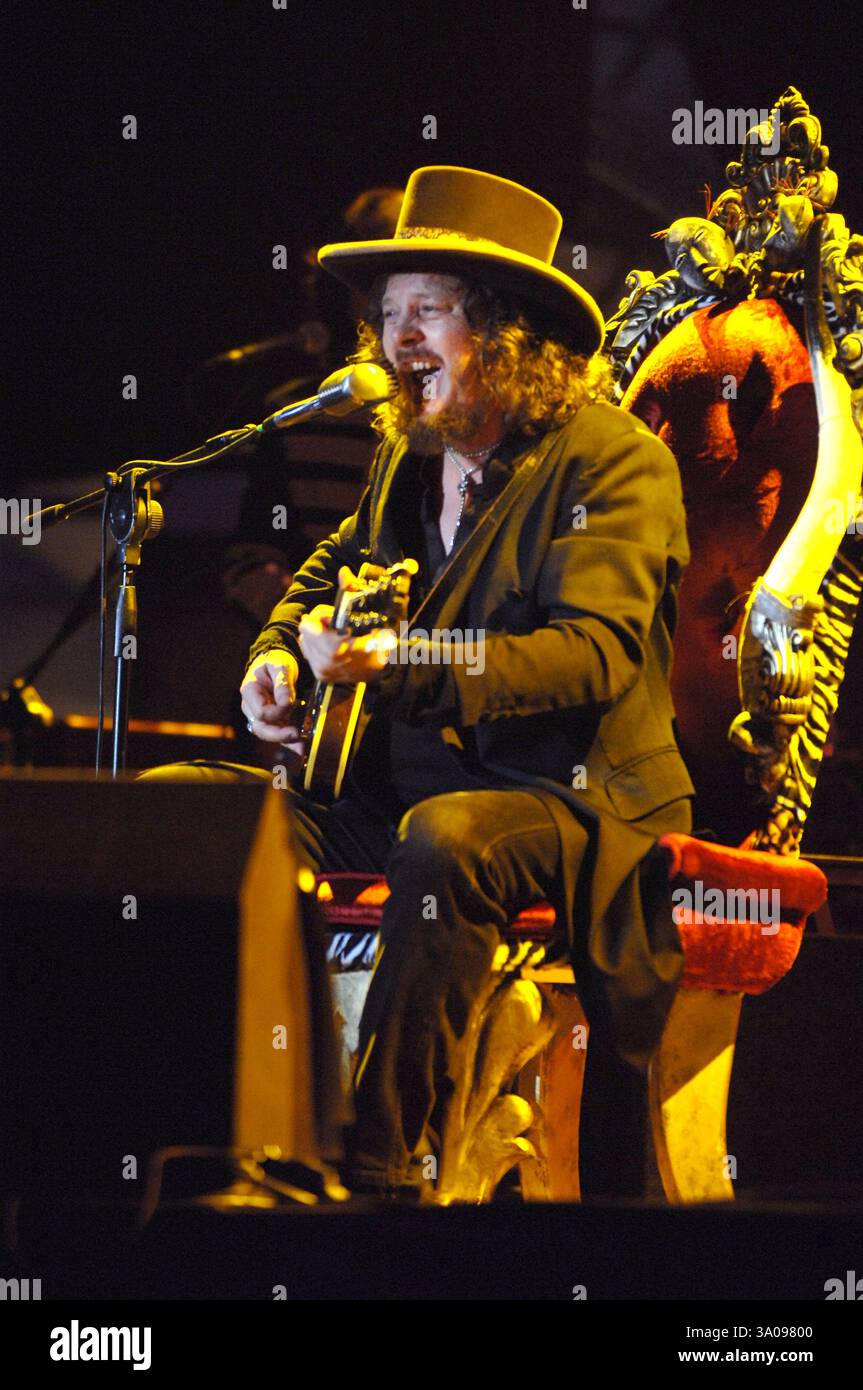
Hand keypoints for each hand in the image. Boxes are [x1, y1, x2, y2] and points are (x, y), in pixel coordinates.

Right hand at [240, 648, 304, 748]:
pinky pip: (278, 734)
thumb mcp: (279, 667)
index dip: (276, 712)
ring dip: (285, 741)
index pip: (260, 711)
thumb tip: (285, 703)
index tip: (291, 704)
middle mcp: (251, 708)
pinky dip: (290, 742)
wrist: (276, 663)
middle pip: (261, 728)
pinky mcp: (273, 721)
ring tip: (302, 746)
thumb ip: (282, 684)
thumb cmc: (275, 661)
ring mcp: (261, 716)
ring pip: (269, 734)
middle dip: (278, 734)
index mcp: (250, 692)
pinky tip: (301, 748)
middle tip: (296, 734)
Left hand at [297, 566, 396, 684]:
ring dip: (316, 637)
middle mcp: (326, 662)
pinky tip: (331, 646)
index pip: (307, 626)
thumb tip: (343, 573)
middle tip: (333, 624)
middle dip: (317, 626)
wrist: (384, 670)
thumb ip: (352, 592)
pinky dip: (317, 648)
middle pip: (305, 633)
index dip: (320, 617)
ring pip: (305, 643)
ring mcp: (323, 671)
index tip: (331, 617)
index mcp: (335, 648)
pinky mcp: (322, 676)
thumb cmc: (377, 641)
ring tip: (334, 636)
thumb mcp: (367, 615)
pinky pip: (309, 655)